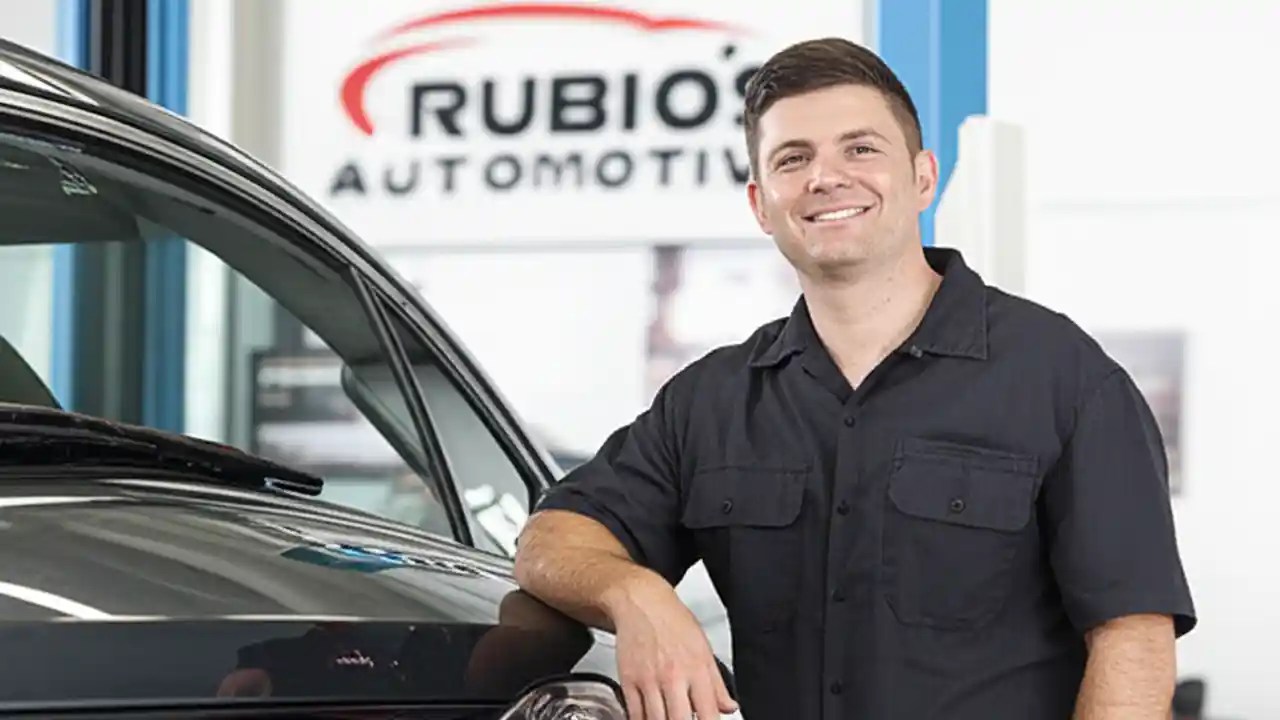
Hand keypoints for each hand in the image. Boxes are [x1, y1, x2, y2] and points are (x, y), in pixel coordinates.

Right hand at [608, 576, 738, 719]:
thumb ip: (717, 683)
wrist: (641, 602)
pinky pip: (635, 714)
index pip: (709, 713)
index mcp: (696, 669)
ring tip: (670, 719)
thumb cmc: (673, 621)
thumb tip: (729, 707)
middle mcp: (673, 676)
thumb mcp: (704, 648)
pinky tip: (650, 719)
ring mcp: (649, 680)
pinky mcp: (628, 681)